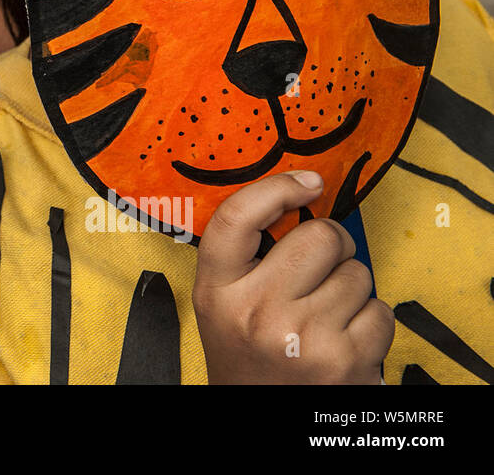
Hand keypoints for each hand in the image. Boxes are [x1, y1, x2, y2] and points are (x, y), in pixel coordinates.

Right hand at [192, 170, 393, 383]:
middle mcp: (256, 312)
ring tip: (325, 313)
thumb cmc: (246, 353)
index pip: (237, 217)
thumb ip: (246, 256)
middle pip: (319, 237)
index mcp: (216, 290)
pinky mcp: (345, 360)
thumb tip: (304, 195)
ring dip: (351, 287)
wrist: (258, 414)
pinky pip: (381, 310)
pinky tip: (344, 337)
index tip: (307, 183)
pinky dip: (371, 321)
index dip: (277, 188)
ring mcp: (303, 338)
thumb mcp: (220, 301)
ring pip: (357, 273)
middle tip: (321, 265)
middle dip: (332, 244)